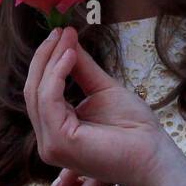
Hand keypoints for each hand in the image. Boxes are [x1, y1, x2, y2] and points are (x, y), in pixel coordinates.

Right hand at [25, 26, 166, 185]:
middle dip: (45, 57)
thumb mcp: (103, 90)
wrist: (153, 154)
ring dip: (51, 61)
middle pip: (33, 90)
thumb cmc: (135, 129)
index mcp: (57, 130)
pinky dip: (56, 74)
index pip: (40, 92)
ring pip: (37, 93)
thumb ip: (81, 69)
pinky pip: (48, 100)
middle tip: (59, 31)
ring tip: (66, 39)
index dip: (47, 61)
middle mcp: (49, 141)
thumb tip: (67, 40)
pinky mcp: (58, 143)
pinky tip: (70, 56)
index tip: (60, 33)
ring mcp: (51, 145)